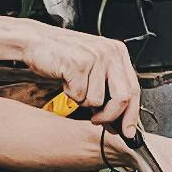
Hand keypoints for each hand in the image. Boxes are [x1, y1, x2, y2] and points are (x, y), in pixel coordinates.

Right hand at [11, 19, 141, 128]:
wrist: (37, 41)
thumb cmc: (64, 54)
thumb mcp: (94, 66)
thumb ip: (109, 87)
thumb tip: (118, 118)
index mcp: (118, 52)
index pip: (134, 89)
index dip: (131, 114)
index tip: (127, 131)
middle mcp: (110, 53)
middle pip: (123, 97)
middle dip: (110, 116)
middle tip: (97, 120)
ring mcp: (95, 58)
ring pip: (97, 100)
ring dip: (82, 100)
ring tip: (74, 83)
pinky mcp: (78, 64)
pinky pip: (79, 95)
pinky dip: (70, 94)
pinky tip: (66, 79)